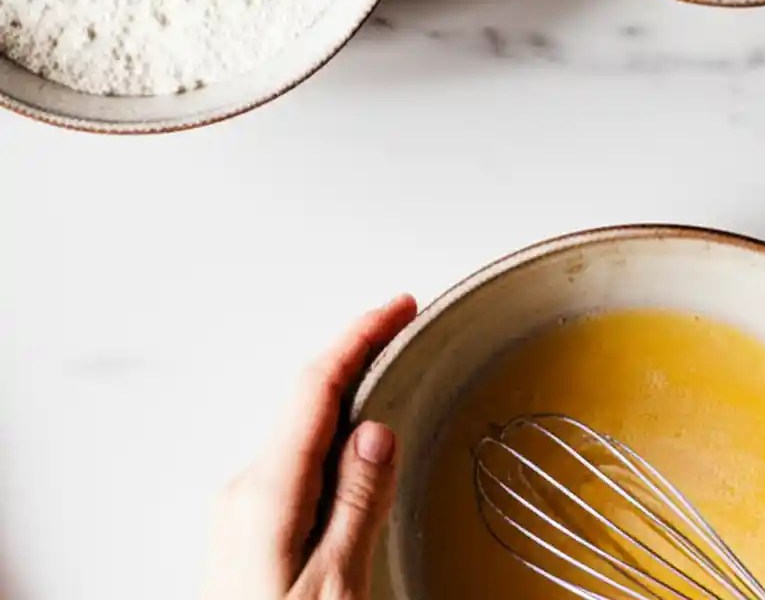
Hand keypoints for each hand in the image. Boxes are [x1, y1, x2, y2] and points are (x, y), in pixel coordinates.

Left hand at [200, 295, 417, 599]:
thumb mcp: (335, 584)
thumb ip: (357, 503)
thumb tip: (375, 431)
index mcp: (268, 493)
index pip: (316, 389)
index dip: (359, 336)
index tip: (397, 307)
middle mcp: (249, 492)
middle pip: (308, 402)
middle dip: (356, 357)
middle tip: (403, 329)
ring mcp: (246, 510)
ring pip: (304, 433)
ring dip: (347, 398)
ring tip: (391, 377)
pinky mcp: (253, 529)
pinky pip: (299, 463)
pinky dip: (334, 438)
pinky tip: (358, 445)